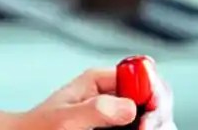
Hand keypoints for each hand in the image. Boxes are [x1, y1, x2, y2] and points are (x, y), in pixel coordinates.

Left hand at [15, 63, 176, 129]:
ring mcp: (122, 114)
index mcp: (102, 80)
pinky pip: (147, 128)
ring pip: (158, 118)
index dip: (154, 93)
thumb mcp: (64, 118)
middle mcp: (116, 94)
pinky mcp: (122, 129)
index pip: (144, 74)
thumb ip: (95, 109)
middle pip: (158, 97)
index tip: (148, 117)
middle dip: (158, 116)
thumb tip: (129, 106)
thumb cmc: (38, 126)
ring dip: (158, 127)